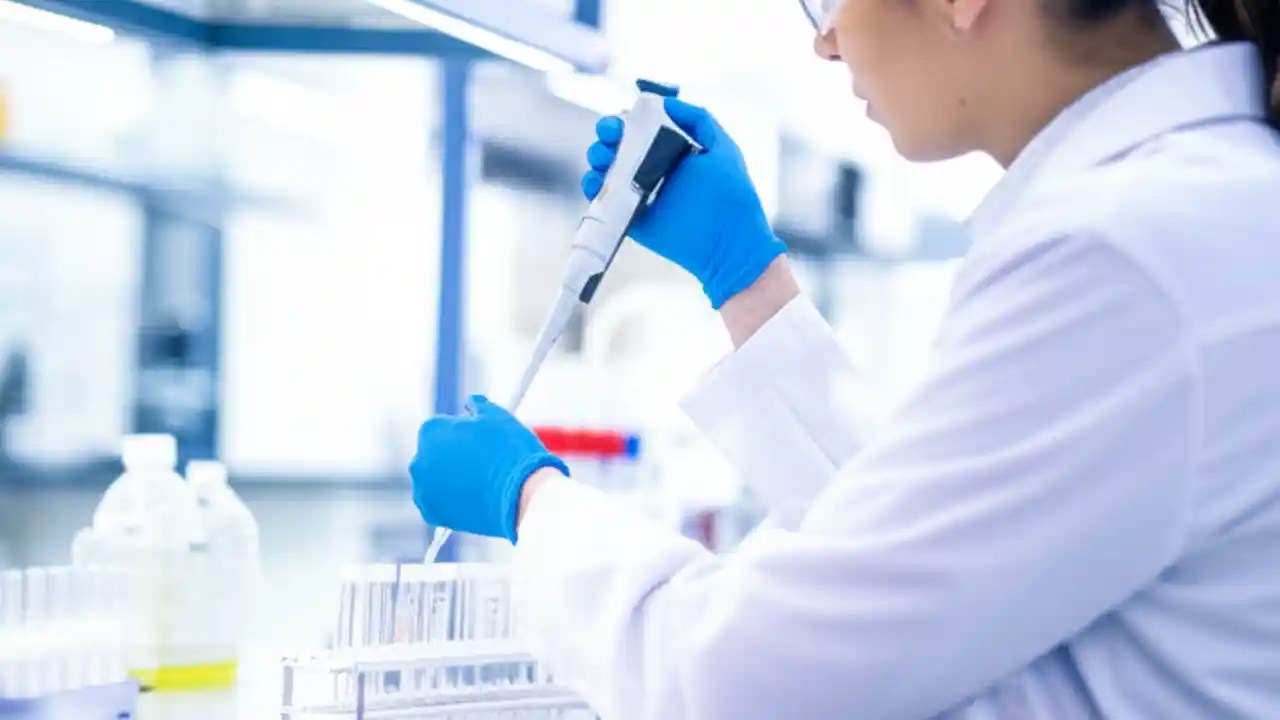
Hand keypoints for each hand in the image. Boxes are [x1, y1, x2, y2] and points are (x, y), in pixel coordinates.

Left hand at [410, 395, 568, 542]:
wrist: (522, 494)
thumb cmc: (510, 450)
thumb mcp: (497, 416)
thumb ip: (478, 405)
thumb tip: (471, 401)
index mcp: (430, 430)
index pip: (441, 429)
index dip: (463, 436)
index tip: (482, 445)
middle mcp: (419, 459)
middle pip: (434, 455)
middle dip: (452, 458)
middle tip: (482, 465)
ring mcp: (423, 488)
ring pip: (434, 480)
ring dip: (449, 480)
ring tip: (480, 483)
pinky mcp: (431, 513)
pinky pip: (437, 503)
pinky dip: (451, 502)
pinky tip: (473, 498)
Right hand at [582, 98, 786, 308]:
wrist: (729, 244)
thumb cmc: (732, 195)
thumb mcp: (722, 148)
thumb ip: (698, 120)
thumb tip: (665, 102)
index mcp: (672, 152)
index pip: (641, 129)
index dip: (627, 121)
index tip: (622, 119)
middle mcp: (652, 171)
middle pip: (618, 147)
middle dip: (608, 136)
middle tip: (609, 135)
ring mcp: (639, 196)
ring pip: (607, 172)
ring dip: (598, 159)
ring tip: (602, 158)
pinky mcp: (631, 220)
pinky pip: (604, 203)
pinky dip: (592, 190)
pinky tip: (595, 181)